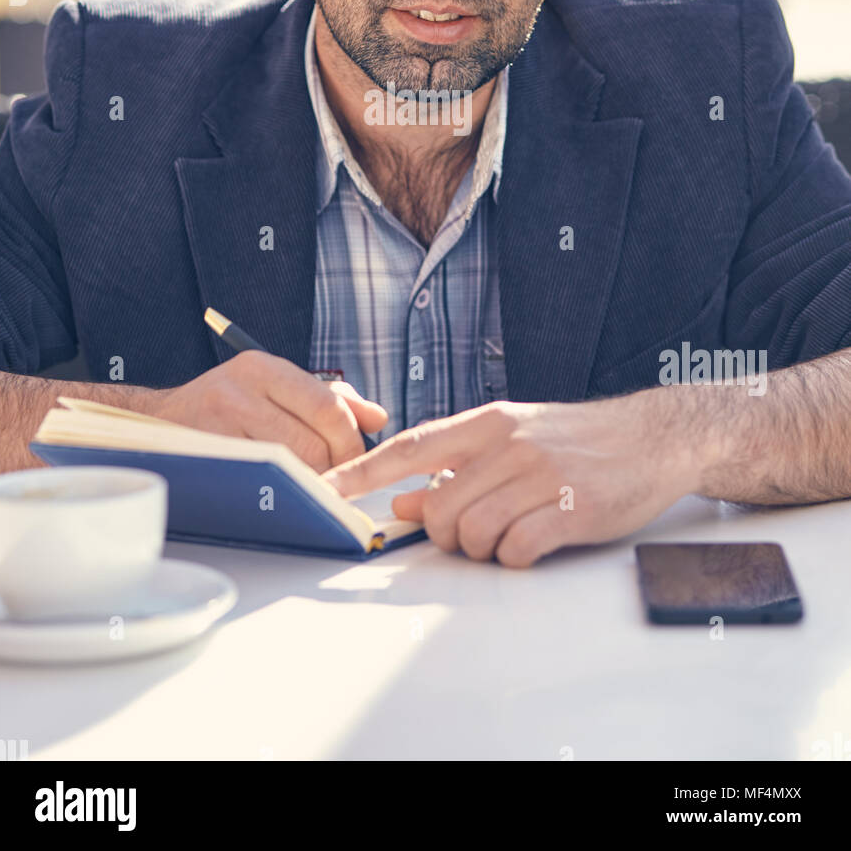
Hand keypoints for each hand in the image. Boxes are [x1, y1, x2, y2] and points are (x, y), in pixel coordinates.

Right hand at [149, 352, 386, 470]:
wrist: (160, 422)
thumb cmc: (229, 405)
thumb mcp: (275, 387)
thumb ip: (331, 398)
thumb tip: (377, 418)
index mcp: (262, 367)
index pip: (327, 407)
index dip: (351, 441)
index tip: (356, 460)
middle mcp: (239, 390)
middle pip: (313, 441)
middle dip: (333, 466)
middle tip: (334, 478)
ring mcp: (218, 426)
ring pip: (290, 466)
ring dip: (309, 481)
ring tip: (309, 483)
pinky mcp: (208, 458)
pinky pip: (261, 483)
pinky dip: (280, 492)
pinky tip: (281, 491)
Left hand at [323, 391, 697, 566]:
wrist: (655, 437)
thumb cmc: (577, 441)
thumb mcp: (513, 442)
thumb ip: (457, 469)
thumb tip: (405, 504)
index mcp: (488, 423)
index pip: (411, 446)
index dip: (363, 471)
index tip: (326, 491)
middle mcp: (509, 444)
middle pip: (440, 507)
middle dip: (448, 534)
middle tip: (477, 530)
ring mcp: (541, 475)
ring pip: (474, 533)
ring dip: (484, 549)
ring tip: (513, 533)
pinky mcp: (572, 509)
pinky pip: (517, 550)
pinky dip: (517, 557)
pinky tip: (536, 543)